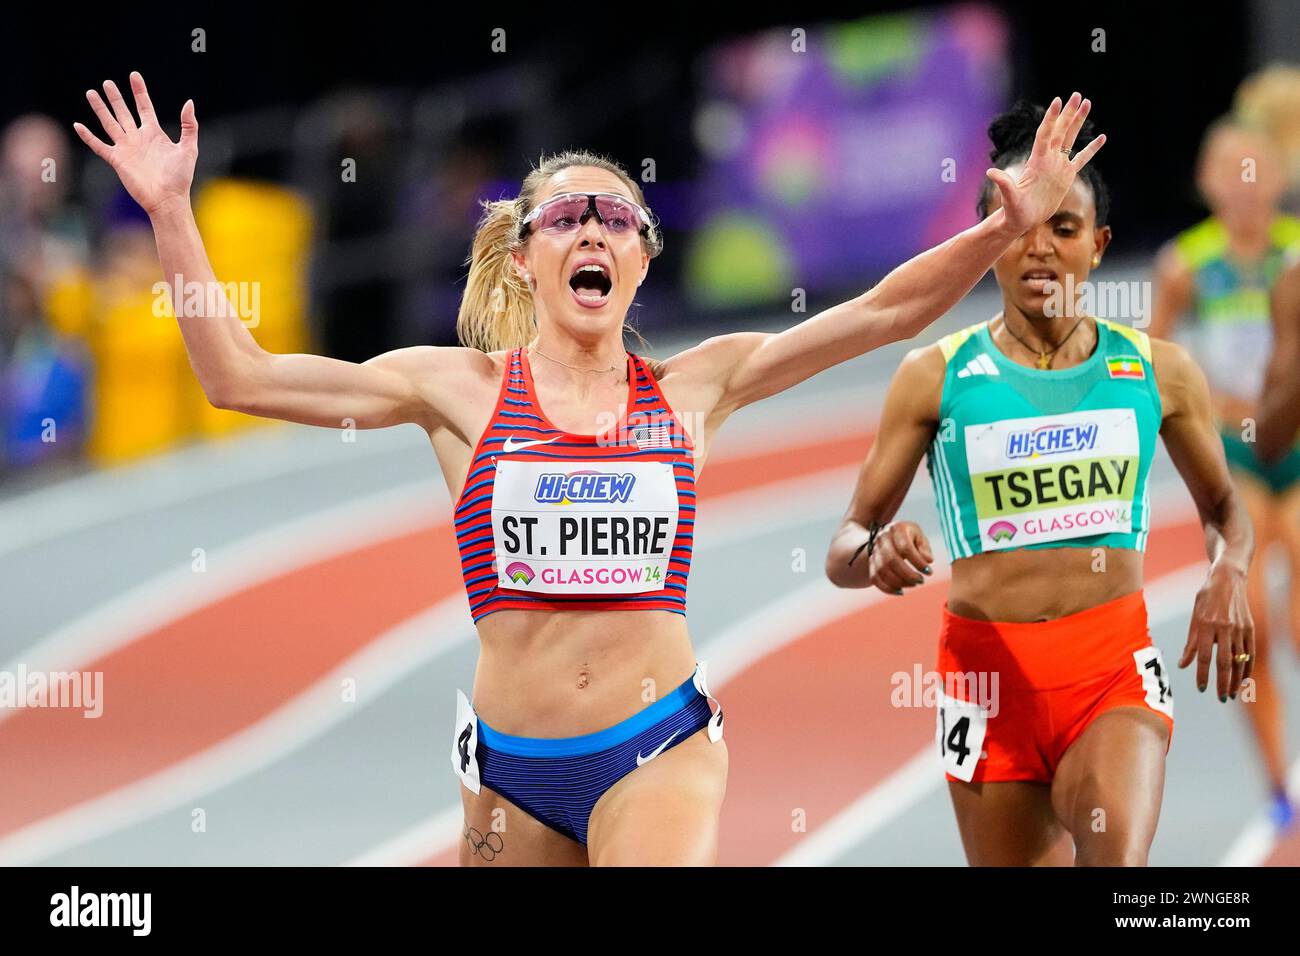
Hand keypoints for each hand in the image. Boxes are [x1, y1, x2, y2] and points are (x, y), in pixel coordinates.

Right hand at [73, 72, 196, 217]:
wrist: (168, 198)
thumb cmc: (180, 177)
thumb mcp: (188, 148)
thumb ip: (189, 126)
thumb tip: (189, 102)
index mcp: (154, 134)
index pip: (144, 107)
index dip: (139, 91)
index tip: (134, 75)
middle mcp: (138, 138)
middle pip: (124, 112)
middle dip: (116, 98)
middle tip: (107, 82)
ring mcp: (126, 148)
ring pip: (109, 123)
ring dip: (100, 109)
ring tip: (91, 93)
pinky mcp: (117, 160)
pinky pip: (99, 146)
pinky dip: (88, 136)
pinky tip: (78, 125)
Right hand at [867, 521, 933, 595]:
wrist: (889, 537)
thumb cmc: (909, 537)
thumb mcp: (919, 537)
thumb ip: (924, 548)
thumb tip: (927, 560)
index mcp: (896, 528)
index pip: (905, 548)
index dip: (917, 562)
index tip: (928, 571)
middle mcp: (882, 538)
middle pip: (891, 560)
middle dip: (908, 574)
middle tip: (920, 580)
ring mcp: (874, 551)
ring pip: (882, 571)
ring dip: (899, 582)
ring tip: (913, 584)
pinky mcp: (870, 563)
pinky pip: (875, 578)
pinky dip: (887, 588)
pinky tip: (900, 591)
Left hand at [987, 92, 1106, 235]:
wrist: (1022, 220)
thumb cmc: (1014, 211)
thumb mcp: (1009, 198)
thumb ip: (1003, 184)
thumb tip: (990, 173)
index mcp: (1038, 162)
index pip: (1045, 134)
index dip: (1051, 118)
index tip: (1057, 100)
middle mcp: (1049, 160)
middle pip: (1060, 131)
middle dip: (1068, 113)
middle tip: (1077, 94)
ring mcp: (1059, 166)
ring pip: (1071, 138)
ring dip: (1078, 122)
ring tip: (1087, 103)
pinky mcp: (1067, 176)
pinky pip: (1082, 159)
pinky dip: (1092, 149)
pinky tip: (1102, 137)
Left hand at [1178, 563, 1253, 699]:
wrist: (1227, 580)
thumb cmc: (1206, 600)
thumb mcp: (1194, 619)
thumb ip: (1190, 644)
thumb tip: (1183, 665)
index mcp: (1207, 626)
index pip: (1204, 657)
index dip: (1202, 674)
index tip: (1202, 688)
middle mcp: (1225, 628)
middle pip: (1225, 663)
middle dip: (1223, 683)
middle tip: (1221, 697)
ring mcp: (1240, 629)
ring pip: (1240, 660)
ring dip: (1236, 679)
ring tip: (1232, 693)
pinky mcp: (1250, 629)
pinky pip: (1250, 653)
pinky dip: (1247, 668)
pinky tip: (1243, 678)